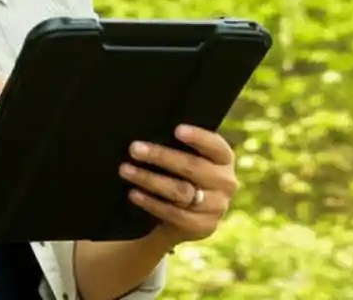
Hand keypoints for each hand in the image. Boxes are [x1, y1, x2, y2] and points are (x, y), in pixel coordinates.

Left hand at [119, 124, 238, 246]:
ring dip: (150, 180)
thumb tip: (149, 126)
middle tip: (134, 149)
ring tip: (126, 170)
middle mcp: (226, 182)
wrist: (188, 217)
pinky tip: (134, 193)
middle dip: (161, 156)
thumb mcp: (190, 158)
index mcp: (224, 159)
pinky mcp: (203, 226)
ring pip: (181, 191)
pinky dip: (151, 203)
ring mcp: (217, 206)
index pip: (215, 145)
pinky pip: (174, 214)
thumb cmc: (184, 175)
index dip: (198, 137)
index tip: (177, 130)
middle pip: (192, 167)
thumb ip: (180, 146)